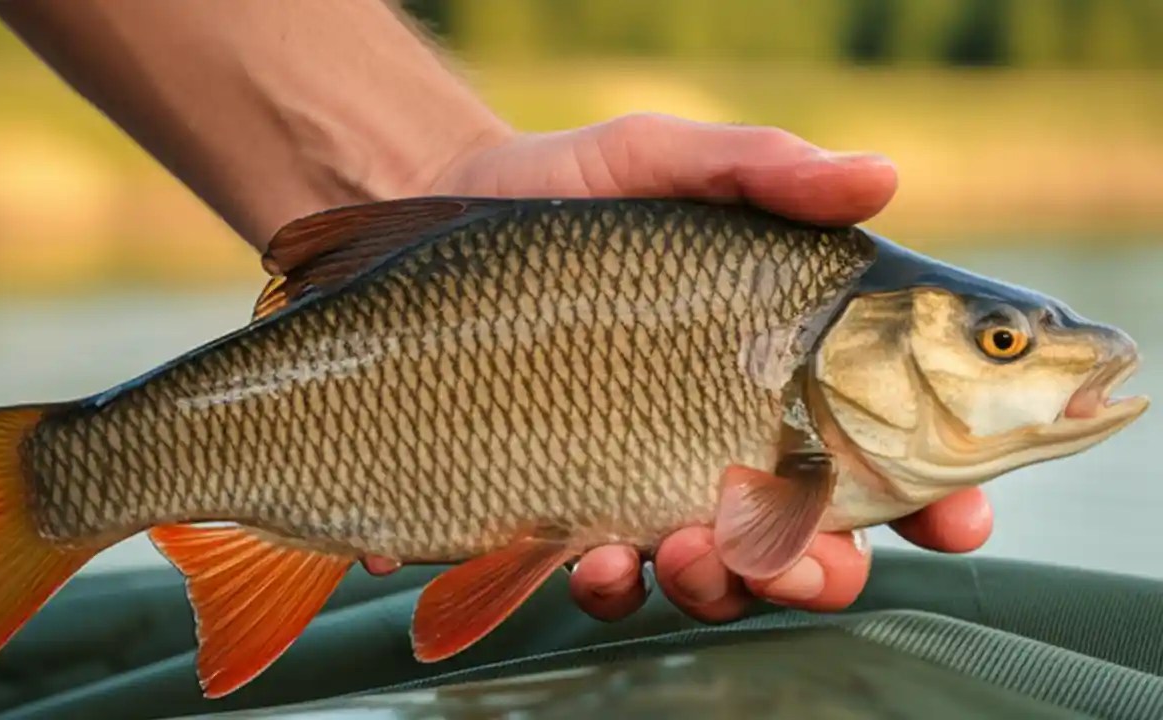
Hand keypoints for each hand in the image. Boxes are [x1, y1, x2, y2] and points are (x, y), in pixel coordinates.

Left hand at [423, 113, 992, 622]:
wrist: (439, 239)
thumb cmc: (572, 196)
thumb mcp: (659, 161)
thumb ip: (761, 168)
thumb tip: (878, 175)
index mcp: (781, 370)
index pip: (886, 446)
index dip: (938, 495)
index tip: (958, 519)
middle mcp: (725, 443)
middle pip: (808, 539)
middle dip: (821, 571)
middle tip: (809, 563)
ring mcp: (645, 488)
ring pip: (715, 576)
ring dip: (720, 586)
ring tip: (691, 550)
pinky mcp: (563, 518)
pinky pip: (604, 582)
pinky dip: (610, 586)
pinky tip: (591, 556)